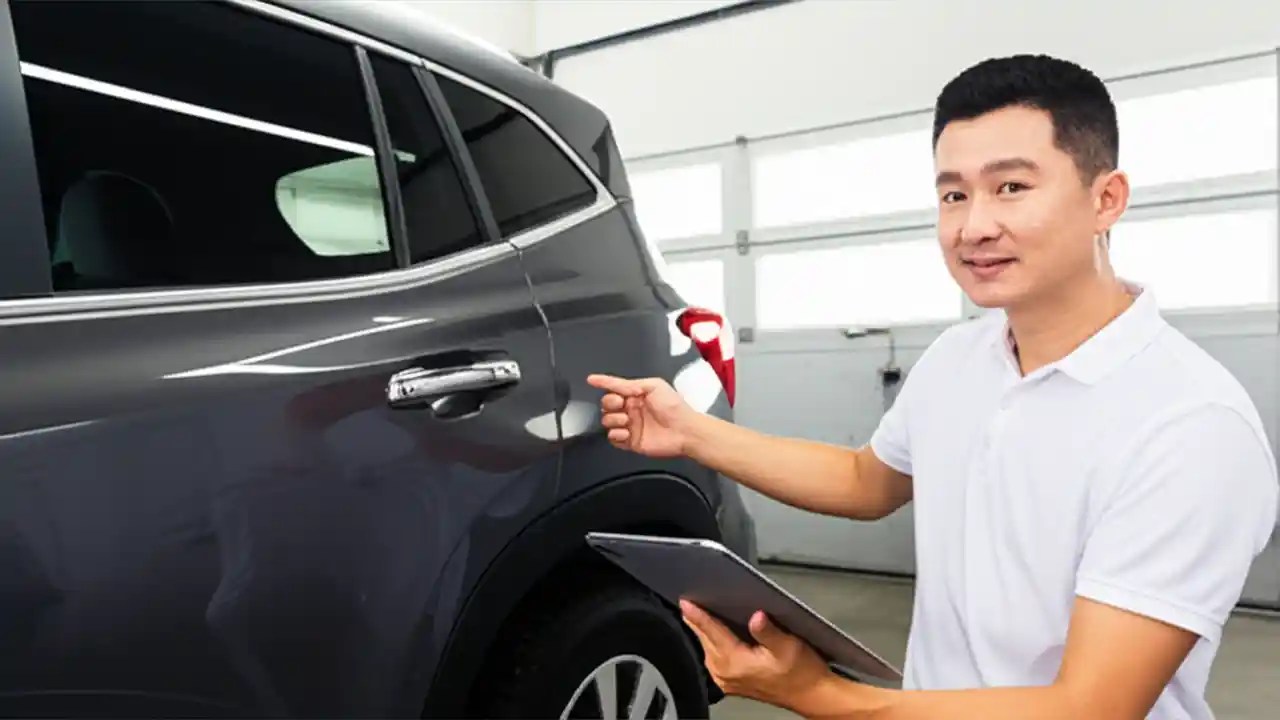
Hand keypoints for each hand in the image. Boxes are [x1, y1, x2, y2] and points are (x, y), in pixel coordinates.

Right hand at [587, 374, 696, 457]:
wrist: (684, 430)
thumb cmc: (674, 407)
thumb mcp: (653, 386)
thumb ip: (630, 384)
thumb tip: (612, 382)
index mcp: (636, 395)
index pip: (614, 388)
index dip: (603, 383)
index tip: (592, 380)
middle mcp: (632, 410)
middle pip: (606, 405)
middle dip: (609, 403)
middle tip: (621, 404)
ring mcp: (631, 426)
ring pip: (607, 421)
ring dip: (613, 420)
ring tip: (626, 420)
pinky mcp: (631, 442)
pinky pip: (613, 438)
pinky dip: (616, 435)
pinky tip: (626, 432)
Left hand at [679, 599, 837, 712]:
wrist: (811, 695)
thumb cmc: (802, 672)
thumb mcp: (788, 646)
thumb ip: (769, 631)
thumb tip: (756, 617)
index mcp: (735, 662)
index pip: (710, 631)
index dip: (697, 615)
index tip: (686, 601)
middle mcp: (725, 673)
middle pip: (704, 639)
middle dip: (696, 620)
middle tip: (688, 600)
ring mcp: (726, 679)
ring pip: (707, 648)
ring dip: (703, 631)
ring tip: (698, 612)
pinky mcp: (731, 682)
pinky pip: (713, 657)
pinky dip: (711, 642)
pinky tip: (714, 632)